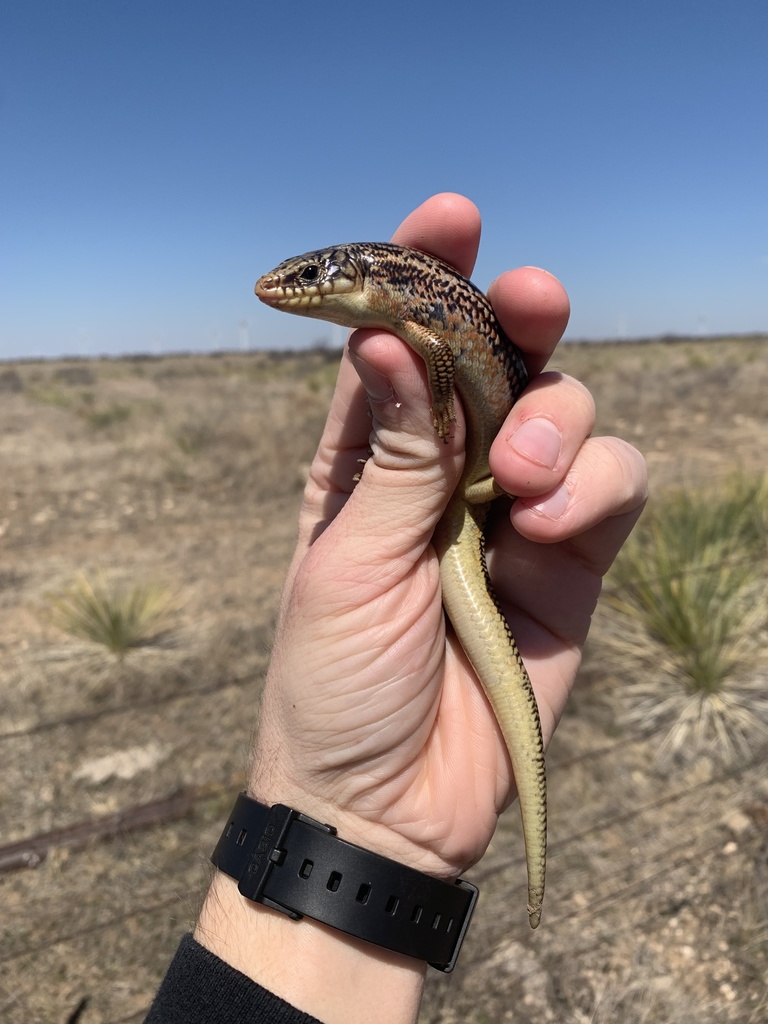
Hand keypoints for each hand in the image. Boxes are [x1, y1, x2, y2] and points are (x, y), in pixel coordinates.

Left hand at [248, 193, 647, 877]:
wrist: (385, 804)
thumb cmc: (334, 684)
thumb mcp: (346, 563)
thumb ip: (393, 457)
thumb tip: (394, 338)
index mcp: (366, 459)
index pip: (400, 345)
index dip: (424, 276)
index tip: (452, 218)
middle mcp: (445, 471)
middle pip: (500, 360)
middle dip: (521, 316)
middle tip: (531, 299)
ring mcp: (514, 513)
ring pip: (570, 411)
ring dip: (560, 420)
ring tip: (523, 481)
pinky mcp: (573, 562)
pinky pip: (614, 487)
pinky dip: (595, 487)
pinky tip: (550, 524)